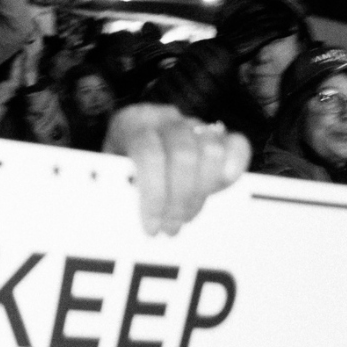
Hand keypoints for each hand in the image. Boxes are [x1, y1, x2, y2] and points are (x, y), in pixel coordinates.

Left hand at [104, 104, 248, 235]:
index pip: (148, 153)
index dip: (154, 193)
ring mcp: (192, 123)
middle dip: (180, 199)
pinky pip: (237, 142)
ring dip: (201, 192)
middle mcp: (163, 118)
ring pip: (210, 149)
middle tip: (171, 228)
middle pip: (183, 153)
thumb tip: (123, 221)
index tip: (152, 227)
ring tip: (186, 216)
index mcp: (131, 123)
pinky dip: (236, 164)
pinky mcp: (218, 134)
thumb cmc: (119, 172)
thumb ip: (117, 188)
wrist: (134, 151)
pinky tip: (223, 185)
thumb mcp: (108, 176)